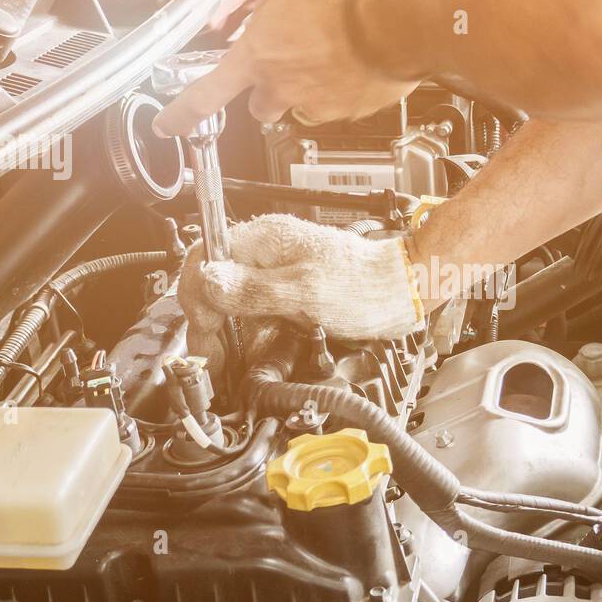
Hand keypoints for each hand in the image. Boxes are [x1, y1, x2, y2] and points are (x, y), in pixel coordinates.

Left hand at [154, 0, 421, 135]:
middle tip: (286, 67)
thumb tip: (260, 13)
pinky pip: (338, 106)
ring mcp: (318, 104)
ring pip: (302, 106)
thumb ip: (269, 7)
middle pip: (261, 108)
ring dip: (308, 89)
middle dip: (268, 91)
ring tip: (331, 56)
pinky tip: (355, 63)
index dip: (181, 113)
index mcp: (258, 55)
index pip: (206, 95)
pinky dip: (343, 89)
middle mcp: (283, 87)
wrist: (399, 16)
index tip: (168, 124)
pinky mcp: (350, 112)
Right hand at [176, 215, 423, 367]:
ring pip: (233, 296)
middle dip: (208, 320)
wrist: (404, 290)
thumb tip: (208, 283)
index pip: (204, 262)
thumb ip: (252, 290)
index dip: (197, 301)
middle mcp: (266, 249)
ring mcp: (278, 267)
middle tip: (213, 357)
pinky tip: (251, 347)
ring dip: (226, 328)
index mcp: (263, 240)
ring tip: (226, 360)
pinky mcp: (291, 285)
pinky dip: (249, 328)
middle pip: (215, 281)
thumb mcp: (304, 293)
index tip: (206, 335)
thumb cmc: (366, 289)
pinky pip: (257, 305)